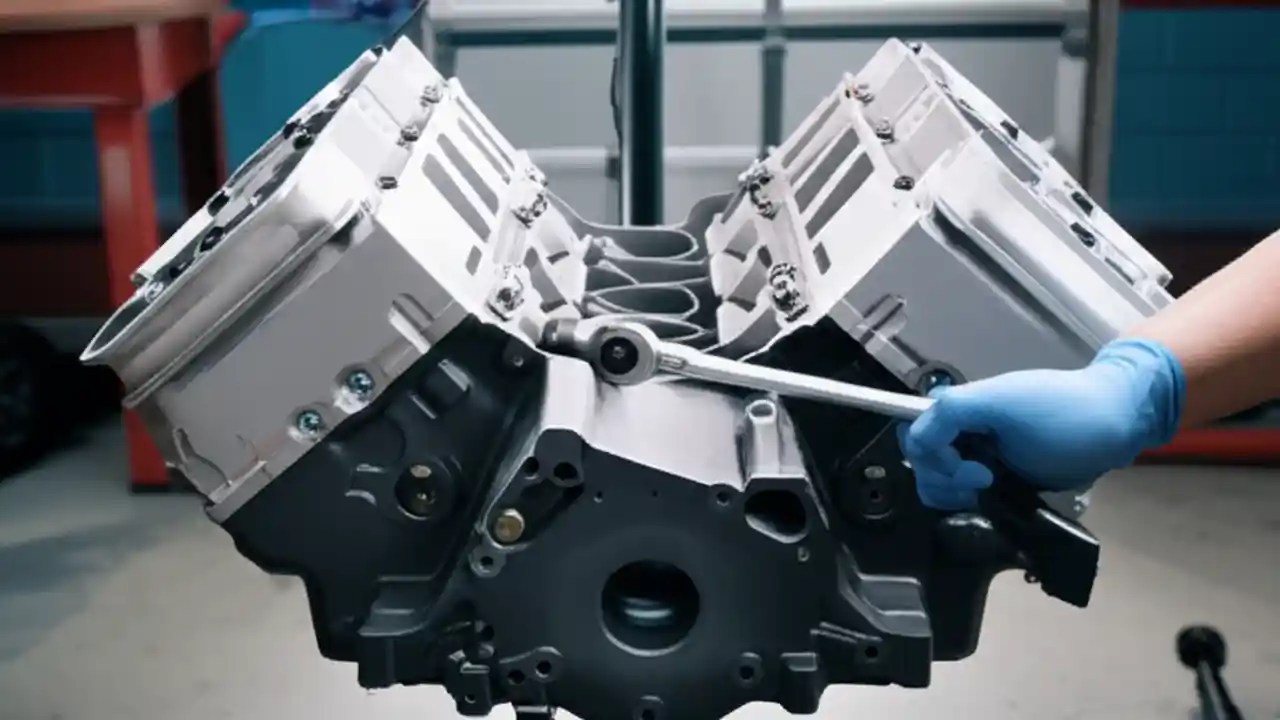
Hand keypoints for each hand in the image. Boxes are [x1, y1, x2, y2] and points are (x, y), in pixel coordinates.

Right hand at [898, 339, 1184, 509]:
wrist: (1117, 425)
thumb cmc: (1063, 411)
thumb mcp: (1003, 402)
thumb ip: (952, 413)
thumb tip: (917, 440)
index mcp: (963, 407)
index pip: (914, 432)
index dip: (929, 454)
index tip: (963, 466)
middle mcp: (967, 431)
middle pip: (923, 462)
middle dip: (943, 479)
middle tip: (983, 482)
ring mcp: (984, 457)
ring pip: (942, 484)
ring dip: (954, 495)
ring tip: (989, 493)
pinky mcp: (1003, 481)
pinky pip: (968, 498)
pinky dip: (970, 505)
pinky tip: (992, 503)